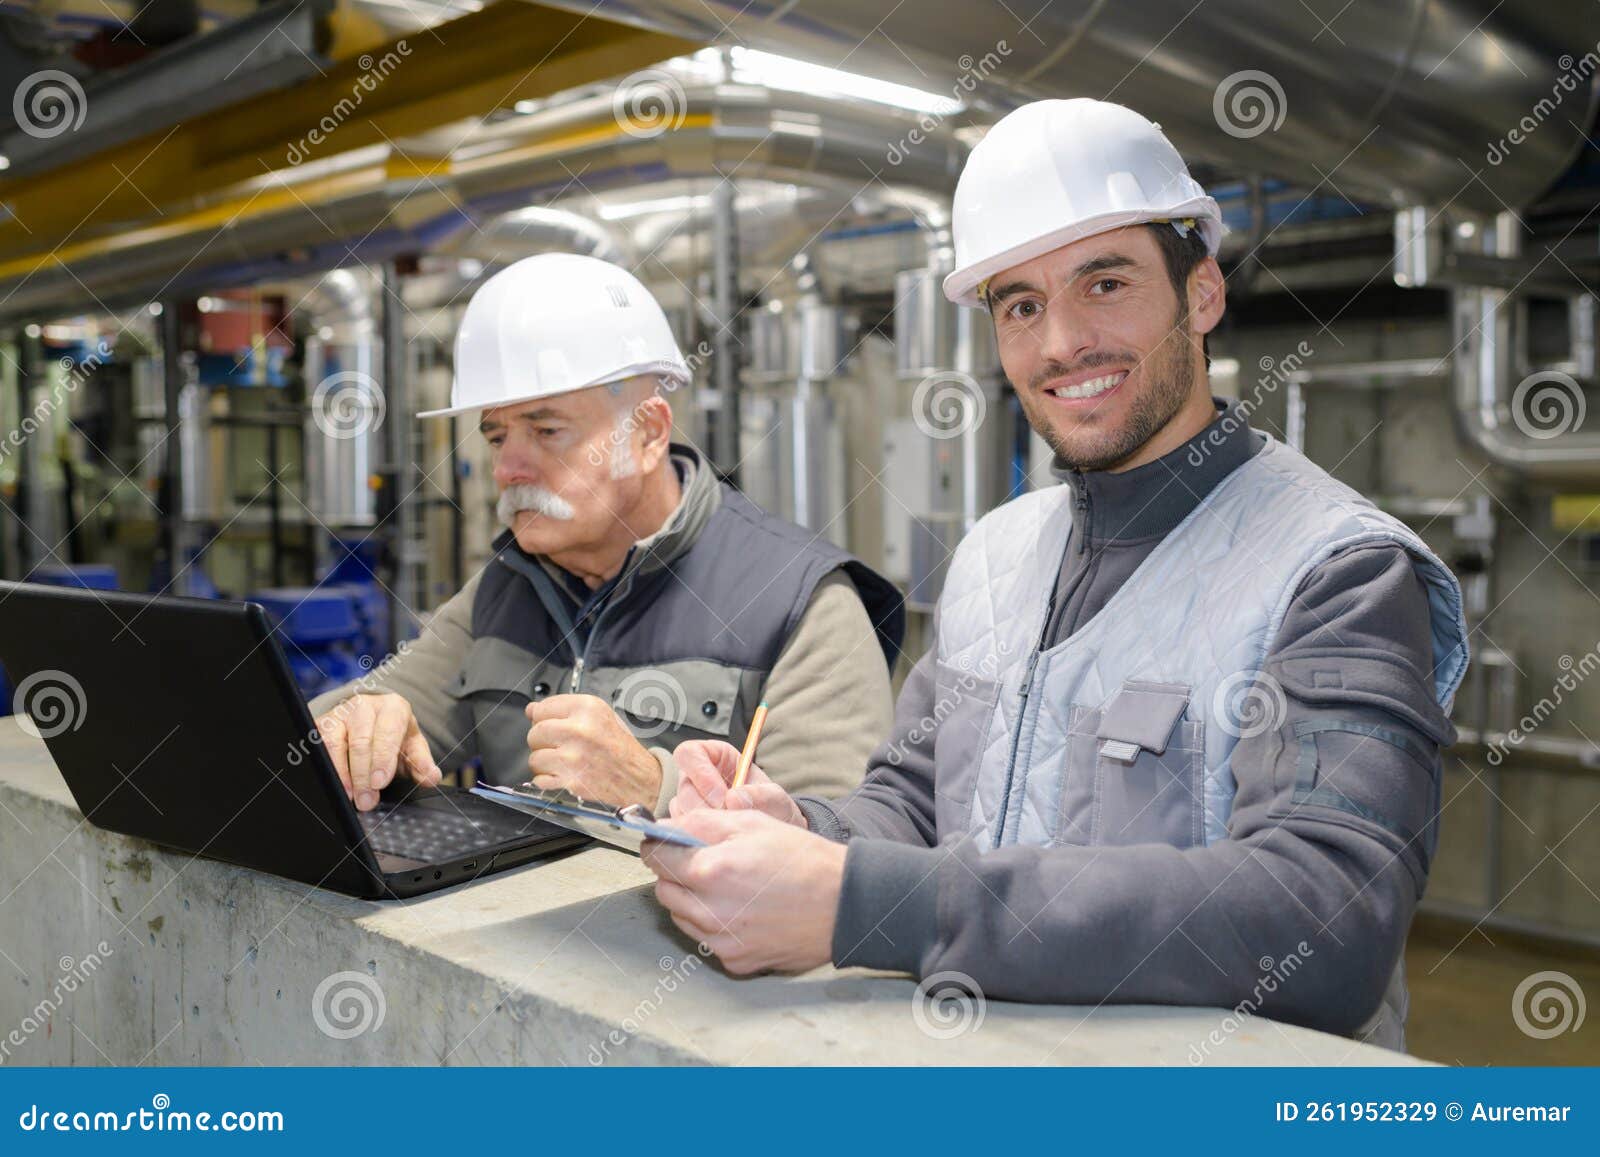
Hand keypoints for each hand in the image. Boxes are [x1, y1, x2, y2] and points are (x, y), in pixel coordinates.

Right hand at [315, 692, 441, 810]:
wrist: (375, 720)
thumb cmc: (395, 736)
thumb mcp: (413, 748)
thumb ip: (423, 764)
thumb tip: (432, 779)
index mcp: (392, 708)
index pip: (387, 732)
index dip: (382, 759)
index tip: (379, 783)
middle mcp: (364, 707)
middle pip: (359, 741)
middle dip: (362, 775)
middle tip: (366, 801)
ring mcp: (340, 714)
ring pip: (333, 743)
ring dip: (340, 774)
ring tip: (348, 796)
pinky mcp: (321, 725)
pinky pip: (318, 747)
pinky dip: (326, 768)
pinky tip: (334, 785)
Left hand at [524, 693, 661, 808]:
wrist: (641, 779)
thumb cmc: (621, 749)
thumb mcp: (601, 718)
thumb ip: (565, 712)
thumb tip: (531, 710)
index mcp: (589, 709)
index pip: (543, 707)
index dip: (542, 718)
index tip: (548, 724)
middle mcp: (580, 730)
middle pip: (536, 732)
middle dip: (541, 741)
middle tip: (557, 747)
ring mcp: (574, 757)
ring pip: (535, 758)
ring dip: (544, 763)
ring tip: (563, 763)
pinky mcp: (570, 780)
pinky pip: (540, 779)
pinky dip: (547, 780)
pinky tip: (563, 776)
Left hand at [641, 809, 844, 974]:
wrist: (844, 904)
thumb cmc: (802, 860)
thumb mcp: (752, 824)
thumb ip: (701, 823)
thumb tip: (666, 826)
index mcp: (709, 872)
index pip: (654, 857)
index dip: (661, 844)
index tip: (669, 841)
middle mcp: (709, 912)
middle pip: (663, 889)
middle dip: (675, 872)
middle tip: (705, 860)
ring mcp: (721, 942)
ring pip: (682, 917)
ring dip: (692, 899)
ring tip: (728, 885)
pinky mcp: (735, 960)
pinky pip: (706, 940)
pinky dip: (714, 924)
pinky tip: (742, 909)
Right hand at [668, 739, 807, 827]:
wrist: (772, 833)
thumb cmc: (773, 808)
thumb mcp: (777, 798)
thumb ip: (763, 795)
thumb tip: (734, 798)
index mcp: (715, 757)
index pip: (690, 753)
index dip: (700, 772)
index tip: (721, 796)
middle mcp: (697, 777)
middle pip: (683, 786)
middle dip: (706, 807)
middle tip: (729, 820)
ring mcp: (689, 802)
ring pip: (680, 811)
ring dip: (703, 824)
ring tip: (730, 830)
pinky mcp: (686, 826)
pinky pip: (682, 831)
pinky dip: (699, 838)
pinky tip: (721, 840)